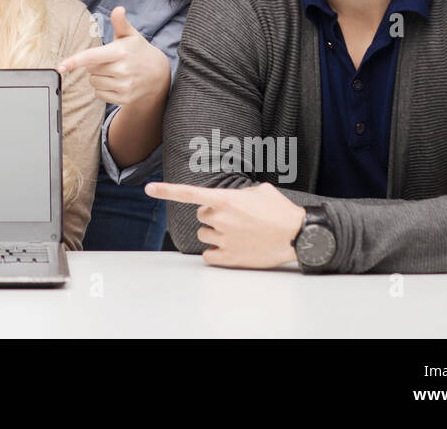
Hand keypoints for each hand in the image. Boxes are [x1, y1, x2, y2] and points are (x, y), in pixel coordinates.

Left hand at [57, 6, 170, 109]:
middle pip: (90, 70)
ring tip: (114, 72)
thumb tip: (118, 9)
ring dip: (98, 77)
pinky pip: (99, 95)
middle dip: (95, 65)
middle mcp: (123, 70)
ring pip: (94, 83)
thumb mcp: (131, 36)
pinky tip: (115, 83)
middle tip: (110, 61)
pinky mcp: (124, 98)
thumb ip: (120, 23)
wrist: (158, 76)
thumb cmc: (139, 52)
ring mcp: (124, 86)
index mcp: (120, 52)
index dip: (74, 61)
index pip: (92, 57)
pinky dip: (102, 89)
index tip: (60, 67)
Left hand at [146, 181, 305, 268]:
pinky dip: (216, 253)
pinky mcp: (229, 258)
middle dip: (213, 216)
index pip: (189, 193)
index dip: (166, 190)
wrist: (298, 235)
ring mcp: (224, 239)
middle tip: (234, 219)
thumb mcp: (260, 190)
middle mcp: (221, 218)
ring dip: (216, 234)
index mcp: (226, 199)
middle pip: (201, 216)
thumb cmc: (281, 211)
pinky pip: (208, 255)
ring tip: (239, 234)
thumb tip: (233, 197)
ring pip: (205, 235)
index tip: (148, 188)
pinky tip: (232, 248)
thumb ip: (239, 192)